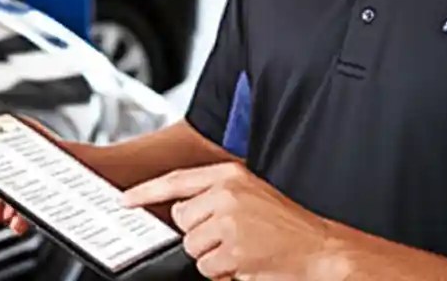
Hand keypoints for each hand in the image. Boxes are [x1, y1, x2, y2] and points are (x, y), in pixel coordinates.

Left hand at [120, 162, 340, 279]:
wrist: (320, 249)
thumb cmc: (287, 227)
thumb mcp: (251, 195)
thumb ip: (216, 196)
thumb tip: (181, 210)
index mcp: (231, 175)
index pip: (176, 180)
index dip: (146, 191)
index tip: (126, 200)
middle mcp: (228, 193)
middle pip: (182, 220)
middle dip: (199, 234)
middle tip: (229, 237)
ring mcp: (230, 221)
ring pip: (192, 246)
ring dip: (212, 256)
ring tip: (241, 249)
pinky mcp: (233, 249)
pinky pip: (207, 267)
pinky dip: (223, 272)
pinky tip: (245, 261)